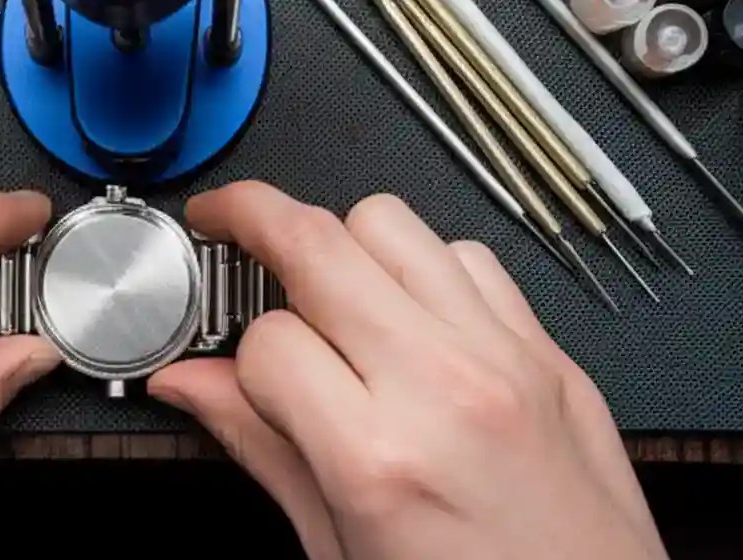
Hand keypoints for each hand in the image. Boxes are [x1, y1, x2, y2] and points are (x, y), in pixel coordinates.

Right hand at [149, 182, 665, 559]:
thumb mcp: (338, 554)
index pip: (267, 340)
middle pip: (319, 241)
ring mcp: (508, 360)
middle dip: (251, 216)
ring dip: (340, 241)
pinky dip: (423, 266)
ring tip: (321, 285)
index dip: (234, 357)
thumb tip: (192, 384)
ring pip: (392, 223)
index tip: (232, 373)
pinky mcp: (550, 354)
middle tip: (223, 223)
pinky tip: (406, 314)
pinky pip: (470, 257)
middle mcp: (446, 388)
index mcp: (380, 460)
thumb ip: (261, 451)